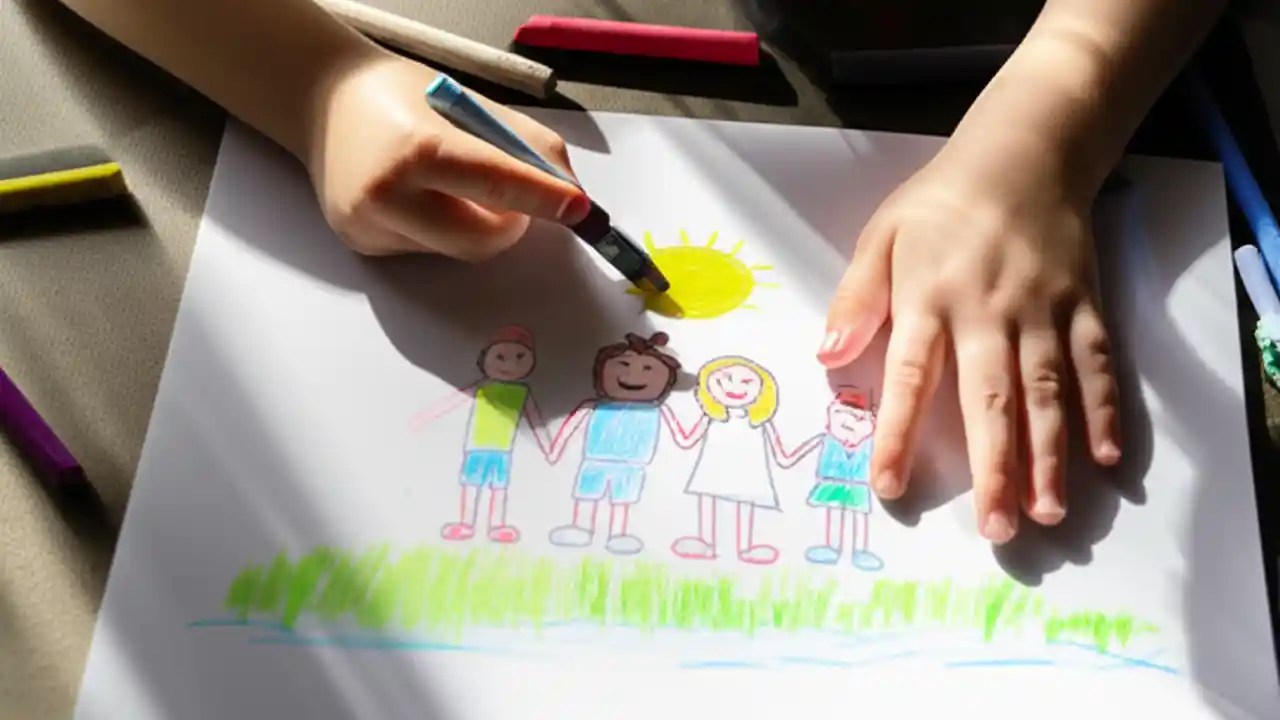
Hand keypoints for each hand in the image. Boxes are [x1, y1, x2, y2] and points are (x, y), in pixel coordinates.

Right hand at [304, 53, 589, 259]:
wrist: (322, 102)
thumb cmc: (400, 96)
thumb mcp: (467, 100)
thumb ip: (524, 143)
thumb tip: (570, 190)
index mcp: (416, 148)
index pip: (494, 182)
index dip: (542, 198)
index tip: (582, 210)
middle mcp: (386, 195)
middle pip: (481, 240)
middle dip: (513, 224)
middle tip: (517, 197)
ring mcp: (370, 227)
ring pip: (458, 249)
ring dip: (478, 224)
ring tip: (454, 183)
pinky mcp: (363, 245)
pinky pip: (429, 250)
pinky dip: (444, 228)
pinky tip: (420, 195)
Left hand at [819, 150, 1120, 543]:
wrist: (1024, 151)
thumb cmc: (940, 202)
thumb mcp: (881, 236)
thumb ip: (856, 298)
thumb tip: (828, 357)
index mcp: (930, 298)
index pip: (912, 377)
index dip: (899, 434)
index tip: (892, 486)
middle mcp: (989, 312)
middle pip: (992, 400)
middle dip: (993, 469)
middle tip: (996, 529)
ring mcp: (1043, 310)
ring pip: (1048, 393)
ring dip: (1051, 456)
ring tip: (1049, 512)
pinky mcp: (1083, 304)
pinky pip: (1097, 364)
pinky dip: (1105, 409)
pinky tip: (1108, 458)